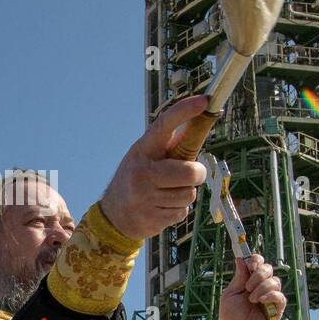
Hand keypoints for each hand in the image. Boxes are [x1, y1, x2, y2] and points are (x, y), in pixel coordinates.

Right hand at [99, 96, 209, 240]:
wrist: (114, 216)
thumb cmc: (137, 179)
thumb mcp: (146, 157)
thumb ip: (170, 146)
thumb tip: (198, 127)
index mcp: (142, 150)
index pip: (164, 124)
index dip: (185, 111)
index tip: (204, 101)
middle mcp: (142, 172)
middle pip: (190, 172)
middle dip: (196, 174)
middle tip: (190, 174)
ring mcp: (145, 197)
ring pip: (189, 194)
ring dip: (185, 193)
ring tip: (167, 193)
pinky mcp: (152, 219)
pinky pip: (183, 212)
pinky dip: (178, 210)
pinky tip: (162, 207)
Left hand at [219, 253, 285, 319]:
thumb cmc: (231, 317)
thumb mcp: (230, 295)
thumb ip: (238, 278)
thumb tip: (240, 259)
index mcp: (248, 280)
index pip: (257, 263)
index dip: (256, 260)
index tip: (251, 265)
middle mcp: (261, 286)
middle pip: (268, 268)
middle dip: (259, 274)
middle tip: (248, 287)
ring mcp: (270, 296)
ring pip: (275, 281)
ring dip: (262, 287)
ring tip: (252, 300)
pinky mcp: (277, 308)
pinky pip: (280, 296)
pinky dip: (271, 295)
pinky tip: (261, 301)